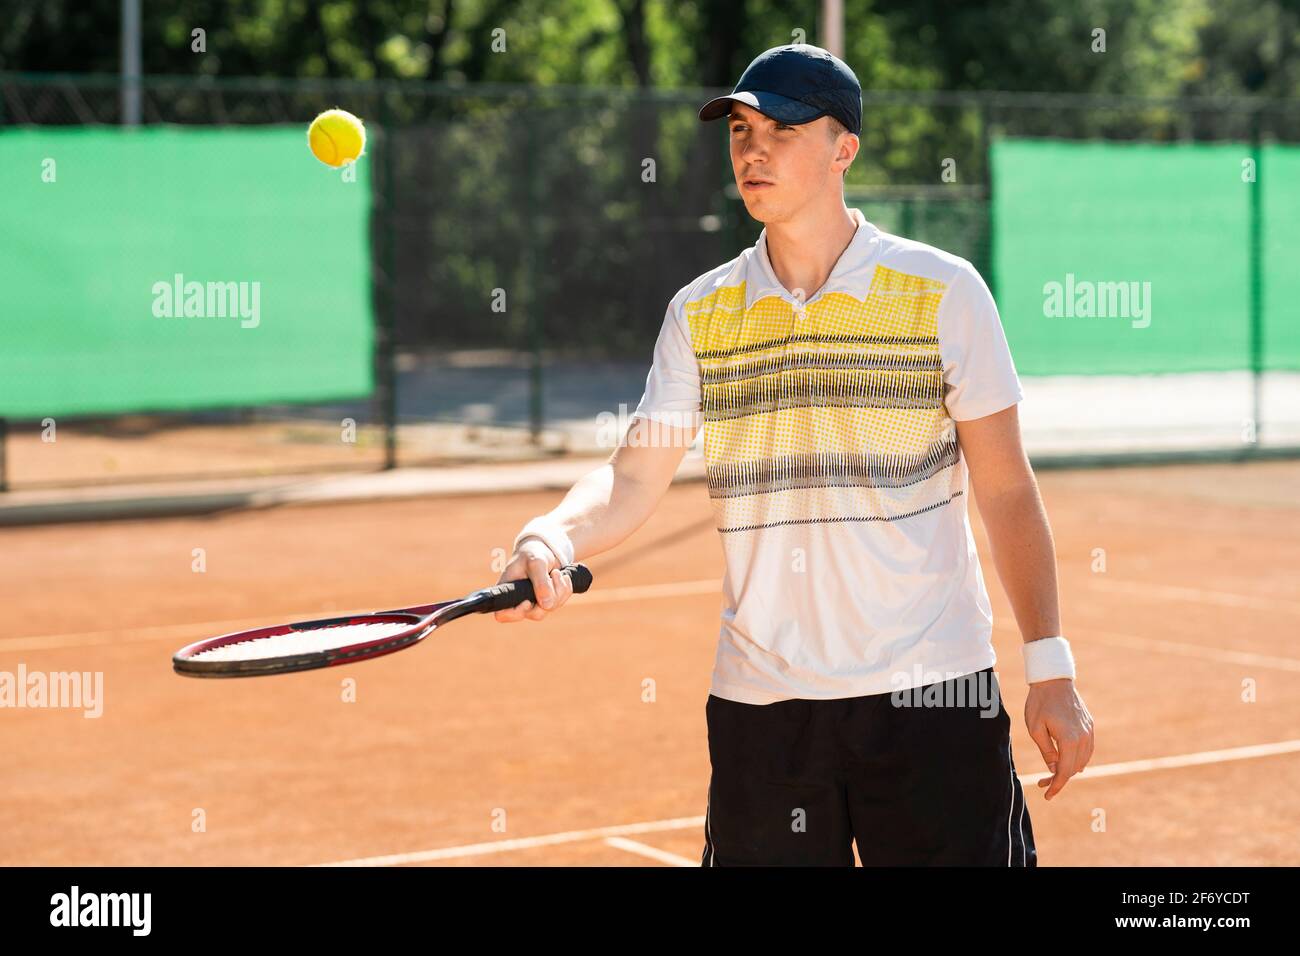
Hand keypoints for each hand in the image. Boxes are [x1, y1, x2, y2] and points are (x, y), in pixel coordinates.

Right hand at [492, 537, 575, 622]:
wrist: (543, 549)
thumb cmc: (532, 553)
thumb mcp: (536, 563)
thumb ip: (541, 582)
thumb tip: (547, 605)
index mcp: (507, 591)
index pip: (502, 614)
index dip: (516, 613)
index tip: (528, 601)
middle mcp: (518, 601)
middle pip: (535, 614)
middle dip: (550, 595)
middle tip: (553, 574)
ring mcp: (533, 603)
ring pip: (550, 608)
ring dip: (559, 590)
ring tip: (556, 572)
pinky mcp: (546, 601)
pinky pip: (560, 602)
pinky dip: (565, 589)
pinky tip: (563, 577)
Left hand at [1025, 679, 1094, 800]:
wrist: (1053, 680)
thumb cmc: (1040, 703)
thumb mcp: (1035, 729)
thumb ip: (1046, 751)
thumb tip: (1054, 769)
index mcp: (1069, 740)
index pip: (1066, 771)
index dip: (1056, 786)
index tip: (1047, 795)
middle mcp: (1083, 738)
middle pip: (1075, 768)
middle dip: (1060, 779)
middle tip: (1043, 783)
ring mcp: (1089, 731)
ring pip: (1083, 760)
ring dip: (1070, 769)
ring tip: (1052, 771)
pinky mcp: (1089, 726)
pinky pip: (1087, 749)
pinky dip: (1078, 758)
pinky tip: (1065, 759)